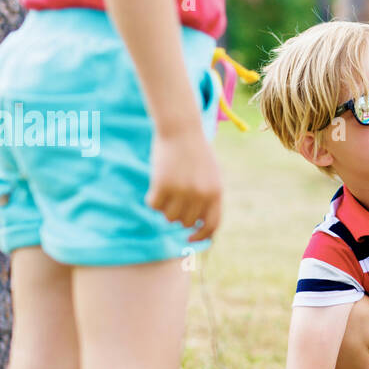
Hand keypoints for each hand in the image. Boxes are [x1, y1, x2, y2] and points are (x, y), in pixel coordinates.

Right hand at [146, 124, 222, 242]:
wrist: (181, 129)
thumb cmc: (195, 153)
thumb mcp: (210, 175)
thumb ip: (208, 199)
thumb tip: (199, 226)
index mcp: (216, 193)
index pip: (212, 225)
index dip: (201, 236)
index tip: (190, 239)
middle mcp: (201, 195)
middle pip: (186, 222)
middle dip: (178, 215)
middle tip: (173, 197)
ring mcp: (182, 191)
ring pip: (169, 217)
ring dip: (165, 207)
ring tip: (166, 188)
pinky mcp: (163, 185)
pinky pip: (154, 205)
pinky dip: (152, 199)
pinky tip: (155, 185)